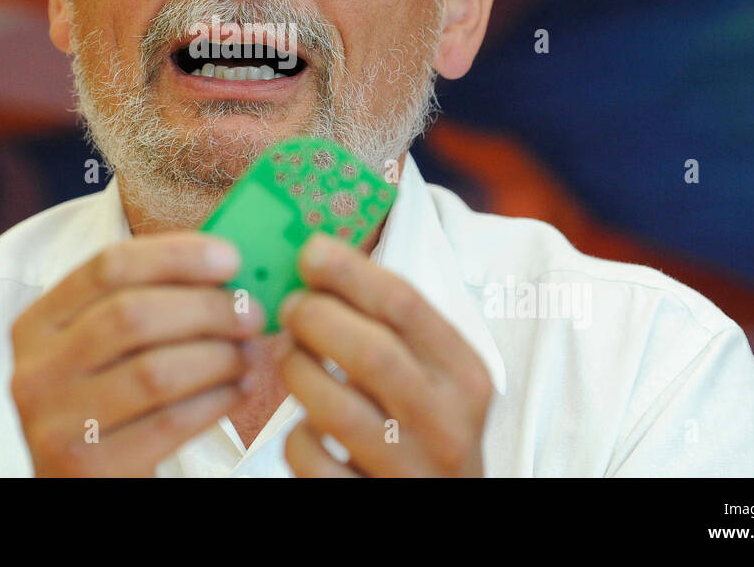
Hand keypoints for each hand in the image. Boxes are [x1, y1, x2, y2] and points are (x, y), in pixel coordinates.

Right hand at [10, 233, 265, 475]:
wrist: (80, 484)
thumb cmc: (110, 401)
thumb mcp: (105, 347)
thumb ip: (150, 300)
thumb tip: (228, 265)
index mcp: (36, 323)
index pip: (107, 266)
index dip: (175, 255)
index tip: (230, 258)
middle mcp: (35, 370)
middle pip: (132, 315)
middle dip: (206, 308)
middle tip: (252, 312)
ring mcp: (56, 422)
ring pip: (155, 371)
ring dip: (218, 356)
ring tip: (248, 354)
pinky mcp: (88, 467)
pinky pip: (169, 422)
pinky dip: (216, 400)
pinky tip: (238, 389)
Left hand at [276, 233, 491, 476]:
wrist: (446, 503)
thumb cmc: (427, 426)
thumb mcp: (434, 374)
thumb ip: (391, 325)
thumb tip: (320, 259)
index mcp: (464, 374)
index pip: (405, 305)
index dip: (350, 271)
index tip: (310, 251)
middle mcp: (445, 422)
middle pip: (371, 352)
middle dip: (316, 318)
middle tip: (290, 307)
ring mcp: (409, 468)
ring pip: (334, 409)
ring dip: (297, 370)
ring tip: (289, 356)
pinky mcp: (368, 499)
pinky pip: (312, 459)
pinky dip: (295, 437)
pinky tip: (305, 426)